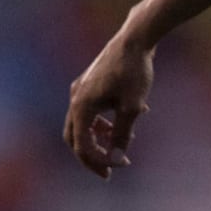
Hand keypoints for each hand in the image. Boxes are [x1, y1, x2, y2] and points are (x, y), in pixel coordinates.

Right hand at [64, 35, 153, 177]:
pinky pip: (90, 110)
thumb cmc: (135, 71)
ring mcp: (80, 89)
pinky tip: (126, 119)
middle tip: (109, 171)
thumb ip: (122, 134)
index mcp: (81, 106)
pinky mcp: (89, 83)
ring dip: (98, 138)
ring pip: (82, 123)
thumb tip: (116, 159)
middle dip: (91, 156)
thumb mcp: (132, 106)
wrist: (135, 39)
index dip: (100, 160)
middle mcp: (75, 98)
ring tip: (121, 144)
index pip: (82, 146)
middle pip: (75, 137)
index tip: (123, 164)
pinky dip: (103, 121)